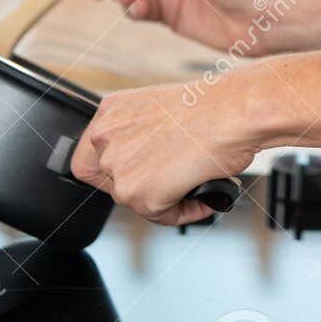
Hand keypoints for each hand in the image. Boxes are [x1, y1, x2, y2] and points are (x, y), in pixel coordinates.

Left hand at [70, 81, 257, 227]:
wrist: (232, 112)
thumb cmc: (211, 106)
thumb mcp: (160, 110)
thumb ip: (139, 135)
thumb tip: (146, 160)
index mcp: (110, 111)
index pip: (88, 155)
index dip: (110, 170)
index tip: (131, 174)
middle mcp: (106, 137)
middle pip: (110, 181)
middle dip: (141, 185)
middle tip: (171, 181)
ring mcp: (119, 167)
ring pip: (134, 200)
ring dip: (163, 199)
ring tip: (194, 186)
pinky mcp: (138, 194)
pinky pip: (160, 215)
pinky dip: (184, 212)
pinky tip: (203, 197)